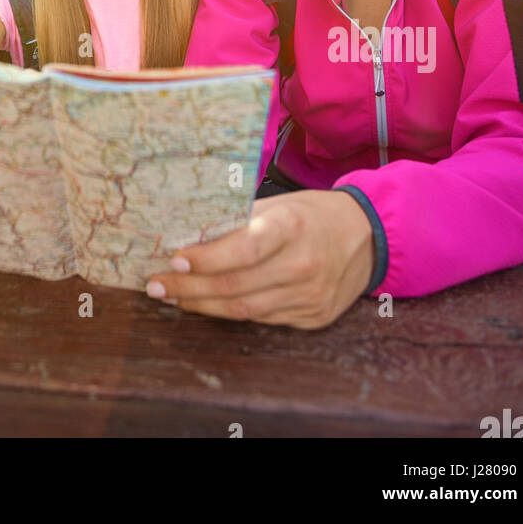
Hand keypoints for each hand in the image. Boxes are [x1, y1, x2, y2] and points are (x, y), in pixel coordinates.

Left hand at [146, 190, 375, 328]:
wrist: (366, 236)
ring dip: (202, 306)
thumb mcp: (278, 204)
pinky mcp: (313, 317)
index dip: (206, 259)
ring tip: (173, 298)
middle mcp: (303, 264)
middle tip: (156, 285)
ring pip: (244, 310)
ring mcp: (310, 296)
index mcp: (292, 226)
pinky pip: (262, 319)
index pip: (243, 249)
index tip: (173, 261)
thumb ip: (239, 221)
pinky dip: (230, 313)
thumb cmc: (311, 214)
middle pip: (236, 286)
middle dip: (189, 289)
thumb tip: (188, 237)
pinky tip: (207, 305)